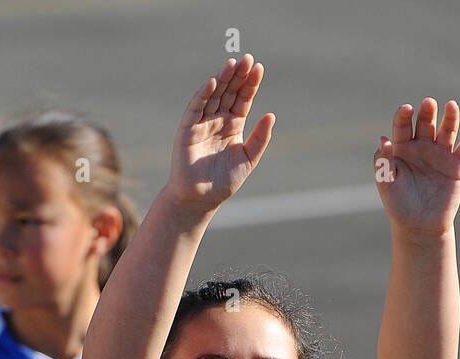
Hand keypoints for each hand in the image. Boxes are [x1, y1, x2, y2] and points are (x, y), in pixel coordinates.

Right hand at [165, 55, 274, 213]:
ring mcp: (202, 123)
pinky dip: (203, 94)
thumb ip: (260, 138)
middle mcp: (217, 120)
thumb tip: (271, 115)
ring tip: (233, 63)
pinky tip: (213, 82)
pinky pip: (195, 108)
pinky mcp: (187, 129)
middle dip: (238, 76)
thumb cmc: (224, 181)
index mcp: (233, 126)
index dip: (250, 84)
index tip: (259, 68)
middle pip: (229, 92)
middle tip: (248, 59)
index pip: (242, 99)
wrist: (201, 198)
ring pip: (213, 95)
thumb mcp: (248, 159)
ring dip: (222, 79)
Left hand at [375, 99, 459, 237]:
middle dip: (427, 112)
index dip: (404, 115)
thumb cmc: (399, 205)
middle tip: (428, 103)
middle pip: (426, 123)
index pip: (403, 125)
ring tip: (451, 105)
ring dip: (450, 118)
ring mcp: (441, 155)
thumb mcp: (386, 183)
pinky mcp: (457, 166)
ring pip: (447, 130)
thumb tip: (383, 139)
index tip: (407, 109)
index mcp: (402, 148)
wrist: (419, 227)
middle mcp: (422, 147)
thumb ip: (383, 161)